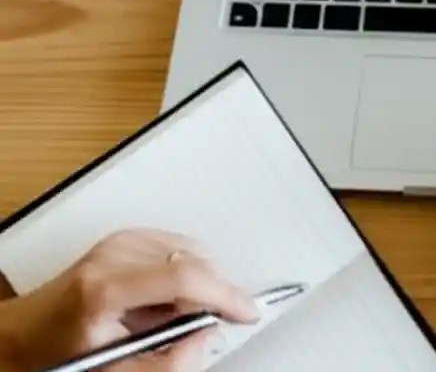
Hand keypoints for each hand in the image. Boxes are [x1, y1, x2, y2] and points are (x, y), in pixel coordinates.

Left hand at [0, 229, 256, 371]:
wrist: (30, 331)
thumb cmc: (62, 352)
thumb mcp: (117, 371)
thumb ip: (170, 363)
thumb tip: (210, 336)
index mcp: (105, 289)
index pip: (184, 277)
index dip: (226, 294)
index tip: (247, 312)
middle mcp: (114, 254)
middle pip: (195, 261)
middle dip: (214, 294)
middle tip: (204, 326)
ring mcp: (122, 240)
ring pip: (194, 252)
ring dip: (200, 284)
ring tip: (170, 316)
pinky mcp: (128, 235)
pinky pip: (181, 247)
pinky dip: (187, 272)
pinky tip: (165, 298)